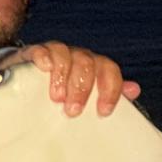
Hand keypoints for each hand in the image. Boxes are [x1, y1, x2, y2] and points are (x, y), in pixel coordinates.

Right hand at [0, 41, 140, 116]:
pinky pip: (41, 50)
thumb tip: (134, 90)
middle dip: (81, 88)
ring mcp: (56, 53)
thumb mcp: (87, 95)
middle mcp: (78, 56)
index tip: (103, 111)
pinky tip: (44, 69)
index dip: (110, 90)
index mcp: (94, 66)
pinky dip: (44, 57)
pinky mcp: (34, 53)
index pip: (109, 70)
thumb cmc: (64, 91)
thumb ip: (109, 93)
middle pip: (87, 64)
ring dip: (63, 77)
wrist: (27, 79)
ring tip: (55, 99)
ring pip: (65, 55)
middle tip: (73, 111)